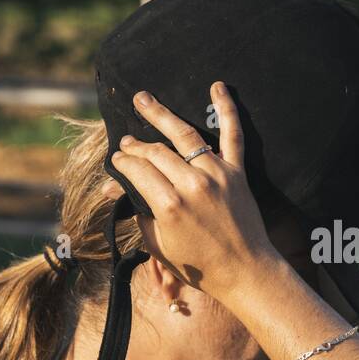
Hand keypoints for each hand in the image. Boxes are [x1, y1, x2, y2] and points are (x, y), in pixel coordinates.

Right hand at [102, 82, 277, 298]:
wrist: (246, 272)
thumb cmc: (199, 266)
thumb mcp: (159, 245)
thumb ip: (138, 214)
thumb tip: (113, 189)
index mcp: (169, 205)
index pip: (137, 170)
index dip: (122, 162)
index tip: (117, 159)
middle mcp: (192, 184)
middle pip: (156, 152)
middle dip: (136, 145)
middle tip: (126, 141)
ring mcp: (217, 175)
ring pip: (184, 135)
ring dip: (161, 114)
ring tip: (143, 99)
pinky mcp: (237, 173)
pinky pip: (233, 135)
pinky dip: (227, 109)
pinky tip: (218, 87)